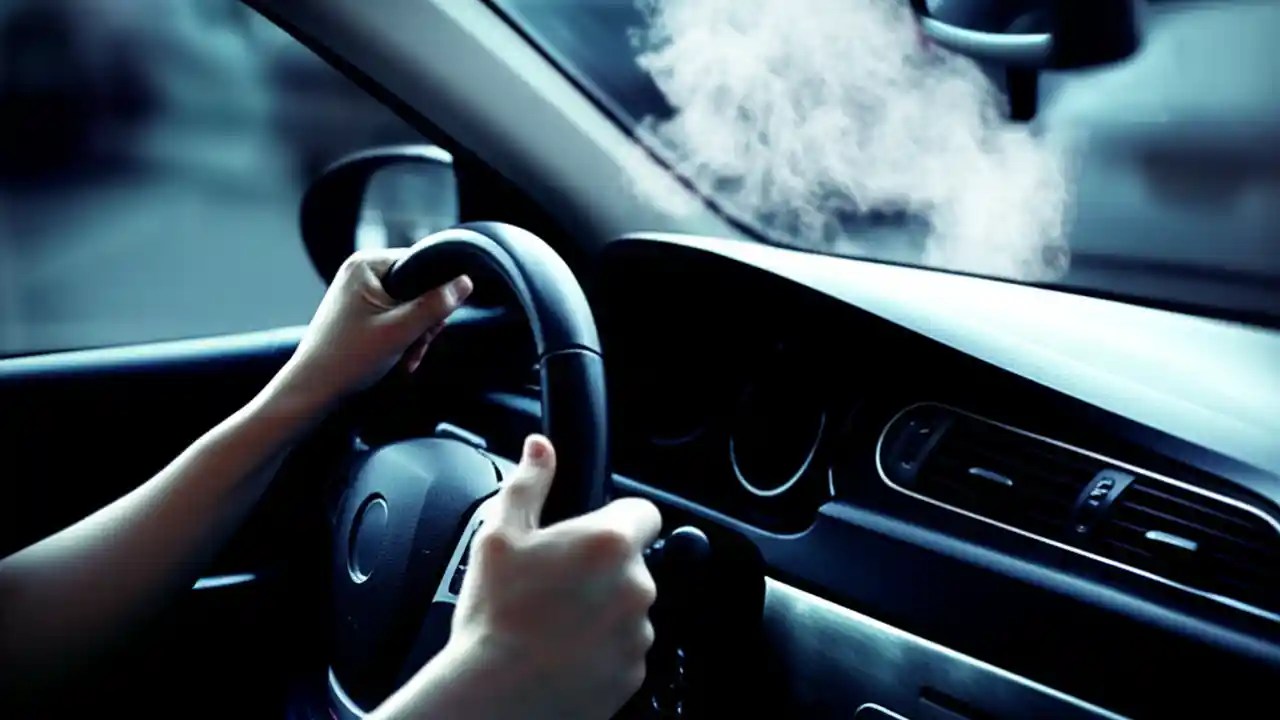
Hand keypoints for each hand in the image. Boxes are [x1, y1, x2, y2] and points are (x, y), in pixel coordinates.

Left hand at [271, 248, 472, 410]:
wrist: (314, 390)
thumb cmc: (348, 358)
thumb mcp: (401, 331)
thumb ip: (436, 305)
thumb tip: (466, 282)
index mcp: (366, 264)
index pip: (421, 264)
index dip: (435, 294)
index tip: (432, 325)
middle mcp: (361, 272)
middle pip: (417, 288)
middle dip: (424, 322)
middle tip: (416, 346)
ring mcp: (359, 293)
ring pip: (409, 307)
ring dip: (416, 335)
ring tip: (406, 357)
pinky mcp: (360, 312)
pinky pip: (395, 318)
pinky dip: (403, 339)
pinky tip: (401, 359)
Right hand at [376, 435, 661, 719]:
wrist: (495, 698)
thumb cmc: (495, 618)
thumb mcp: (498, 535)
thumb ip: (528, 483)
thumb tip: (540, 448)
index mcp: (608, 542)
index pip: (644, 511)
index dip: (617, 517)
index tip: (588, 533)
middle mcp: (635, 585)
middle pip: (631, 562)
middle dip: (600, 569)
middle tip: (553, 583)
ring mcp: (637, 632)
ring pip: (627, 607)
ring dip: (601, 609)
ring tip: (552, 622)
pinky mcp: (634, 671)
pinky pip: (623, 648)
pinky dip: (600, 649)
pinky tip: (561, 651)